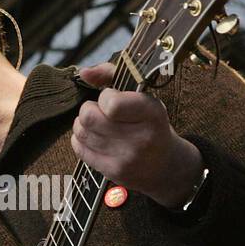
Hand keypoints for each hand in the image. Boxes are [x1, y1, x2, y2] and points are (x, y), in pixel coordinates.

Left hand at [72, 61, 203, 210]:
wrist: (165, 164)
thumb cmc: (149, 123)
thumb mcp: (142, 94)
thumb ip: (111, 74)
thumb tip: (84, 73)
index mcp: (152, 114)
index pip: (112, 104)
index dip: (105, 97)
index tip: (113, 98)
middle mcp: (141, 138)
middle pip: (89, 117)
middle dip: (89, 109)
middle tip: (100, 111)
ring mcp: (126, 158)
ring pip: (81, 131)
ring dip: (83, 123)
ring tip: (98, 124)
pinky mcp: (113, 172)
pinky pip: (79, 148)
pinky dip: (81, 139)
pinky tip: (94, 137)